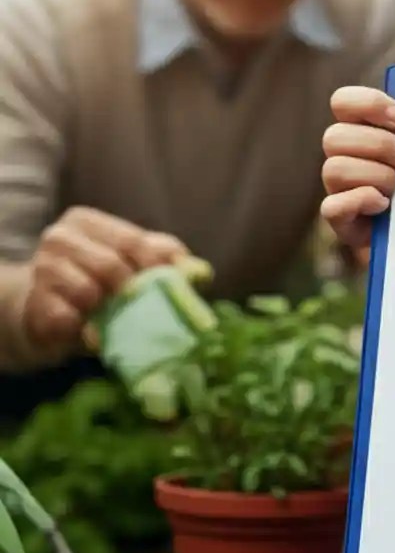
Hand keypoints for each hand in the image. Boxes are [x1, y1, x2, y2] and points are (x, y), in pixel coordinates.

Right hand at [22, 207, 189, 349]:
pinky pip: (67, 318)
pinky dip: (86, 330)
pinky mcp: (34, 304)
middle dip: (132, 291)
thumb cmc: (101, 284)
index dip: (158, 266)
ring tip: (112, 316)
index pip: (134, 241)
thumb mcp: (134, 265)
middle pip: (111, 265)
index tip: (174, 286)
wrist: (48, 313)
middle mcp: (60, 238)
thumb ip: (167, 260)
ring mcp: (42, 270)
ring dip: (107, 311)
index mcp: (87, 221)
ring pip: (87, 291)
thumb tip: (202, 272)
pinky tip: (91, 331)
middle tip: (141, 307)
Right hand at [321, 86, 394, 248]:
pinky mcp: (340, 219)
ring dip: (375, 174)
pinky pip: (332, 206)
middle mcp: (343, 156)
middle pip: (335, 136)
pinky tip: (384, 204)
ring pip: (335, 168)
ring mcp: (338, 188)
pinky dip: (361, 201)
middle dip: (380, 145)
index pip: (344, 102)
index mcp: (361, 130)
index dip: (369, 104)